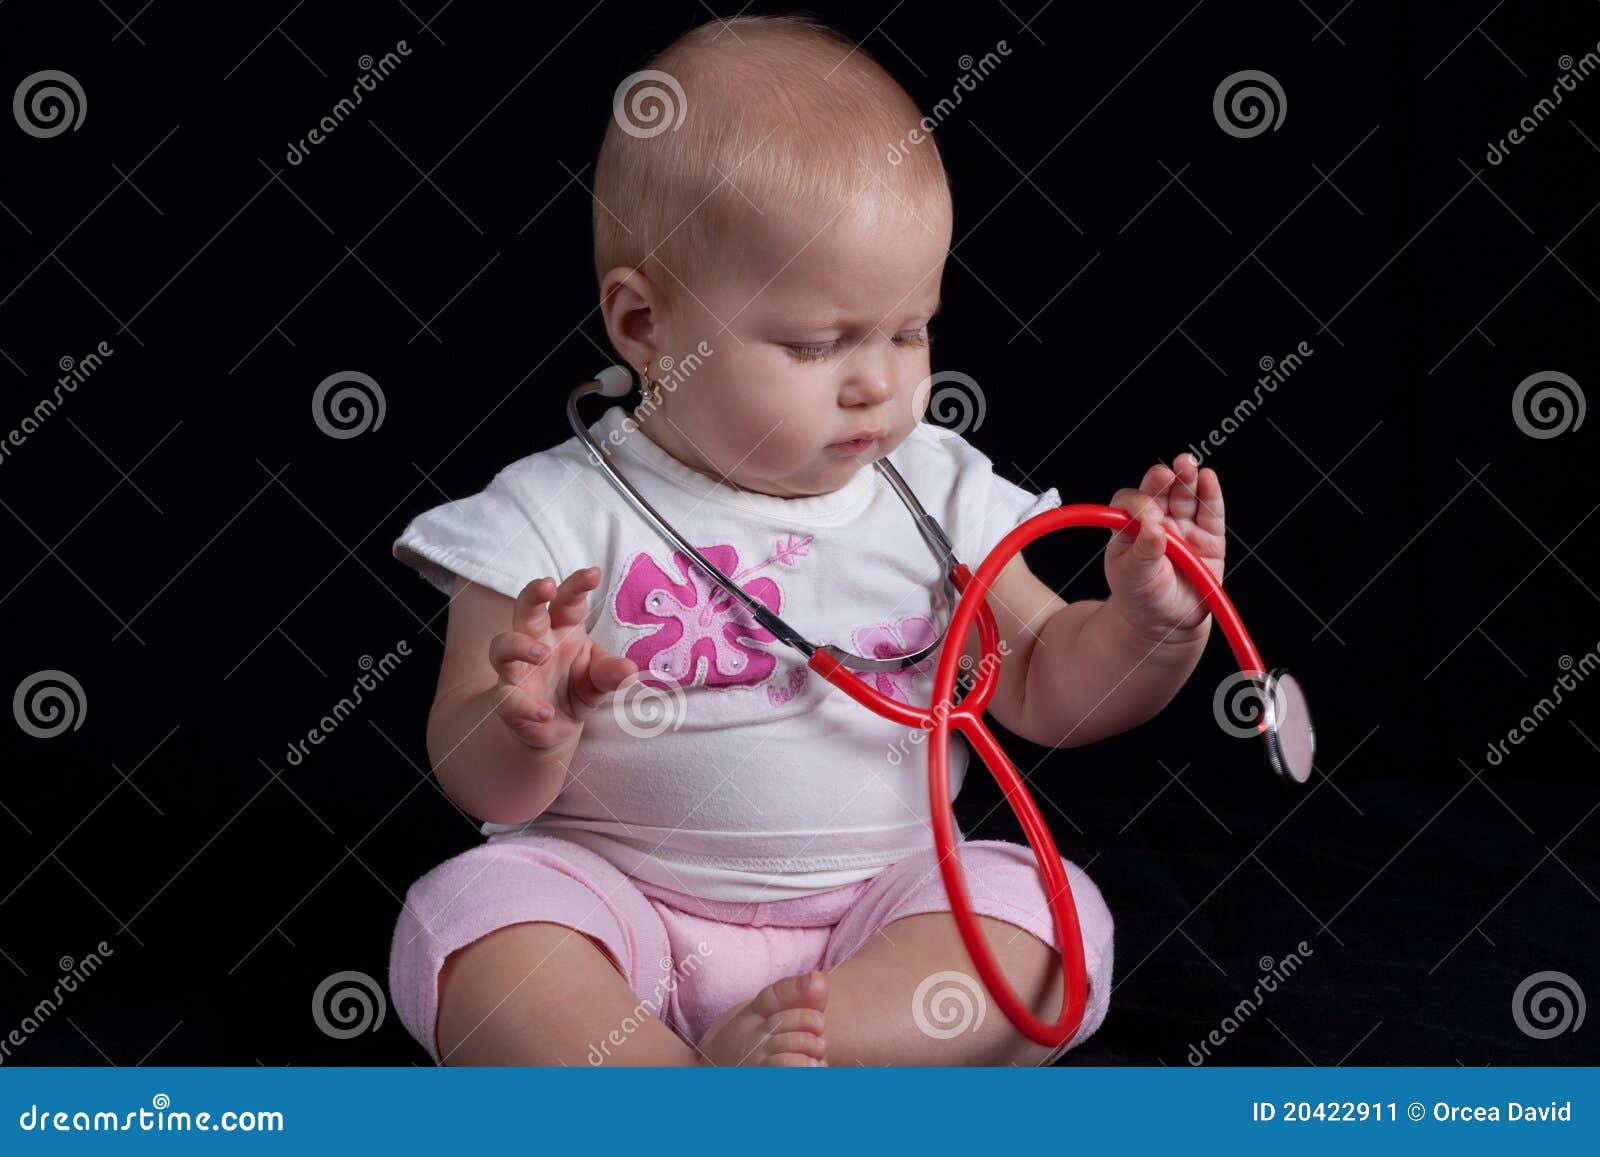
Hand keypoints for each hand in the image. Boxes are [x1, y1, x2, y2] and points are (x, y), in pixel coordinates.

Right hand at [488, 567, 638, 748]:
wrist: (556, 727)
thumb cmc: (577, 688)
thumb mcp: (601, 680)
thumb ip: (611, 673)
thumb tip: (629, 669)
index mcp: (562, 628)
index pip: (567, 601)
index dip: (577, 585)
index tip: (594, 573)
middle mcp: (536, 641)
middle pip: (526, 609)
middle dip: (533, 594)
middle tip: (547, 585)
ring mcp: (517, 669)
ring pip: (503, 647)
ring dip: (520, 646)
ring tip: (543, 654)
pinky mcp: (507, 699)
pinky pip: (508, 699)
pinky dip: (525, 706)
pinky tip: (546, 712)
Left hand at [1103, 453, 1226, 644]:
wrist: (1165, 621)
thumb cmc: (1141, 594)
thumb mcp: (1132, 576)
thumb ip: (1142, 552)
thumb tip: (1153, 529)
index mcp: (1132, 525)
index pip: (1131, 502)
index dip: (1137, 502)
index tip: (1144, 512)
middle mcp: (1159, 520)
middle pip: (1160, 491)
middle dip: (1163, 479)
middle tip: (1166, 473)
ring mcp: (1185, 527)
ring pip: (1186, 496)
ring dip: (1187, 479)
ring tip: (1187, 466)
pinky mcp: (1209, 537)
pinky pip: (1211, 513)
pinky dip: (1211, 494)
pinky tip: (1208, 478)